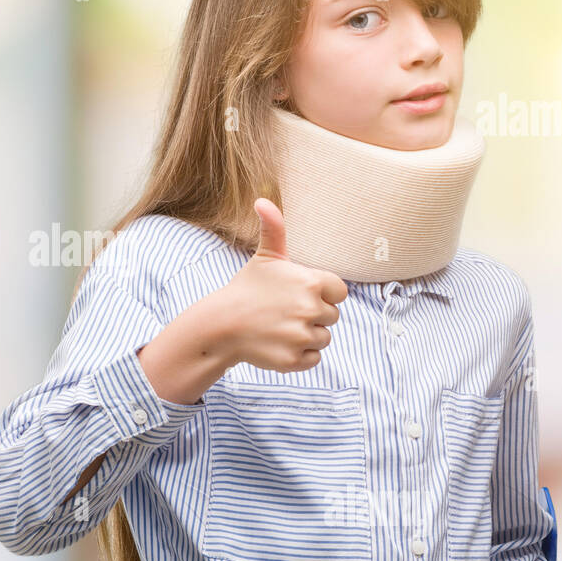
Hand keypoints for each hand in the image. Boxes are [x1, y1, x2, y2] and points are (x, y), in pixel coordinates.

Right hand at [218, 197, 347, 372]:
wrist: (221, 324)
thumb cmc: (246, 288)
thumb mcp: (264, 257)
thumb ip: (274, 228)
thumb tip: (262, 200)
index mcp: (311, 282)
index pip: (340, 292)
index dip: (322, 293)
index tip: (300, 293)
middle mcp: (310, 310)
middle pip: (332, 316)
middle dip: (313, 314)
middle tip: (285, 311)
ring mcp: (301, 336)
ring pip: (323, 338)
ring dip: (307, 335)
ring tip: (281, 326)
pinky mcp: (293, 360)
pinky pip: (313, 358)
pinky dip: (299, 354)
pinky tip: (279, 342)